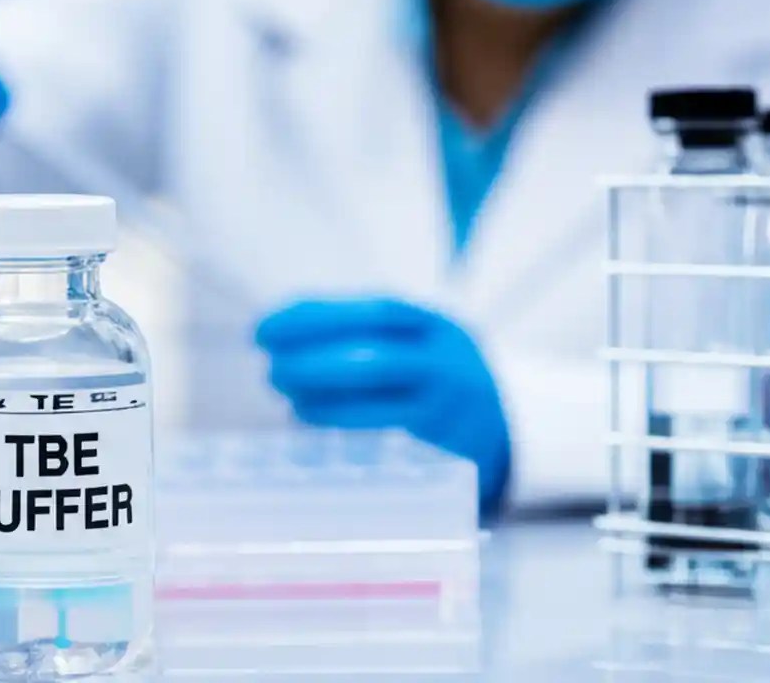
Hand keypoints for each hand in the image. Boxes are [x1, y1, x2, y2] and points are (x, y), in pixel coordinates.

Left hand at [256, 298, 510, 511]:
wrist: (504, 426)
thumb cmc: (432, 375)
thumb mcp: (415, 339)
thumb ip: (362, 329)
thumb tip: (278, 325)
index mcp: (439, 326)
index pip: (376, 313)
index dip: (316, 318)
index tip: (265, 328)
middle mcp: (448, 367)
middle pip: (375, 362)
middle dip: (312, 364)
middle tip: (272, 369)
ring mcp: (447, 414)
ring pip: (377, 408)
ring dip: (321, 403)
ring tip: (289, 397)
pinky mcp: (441, 456)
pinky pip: (384, 447)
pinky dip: (341, 434)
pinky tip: (312, 423)